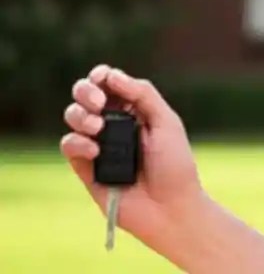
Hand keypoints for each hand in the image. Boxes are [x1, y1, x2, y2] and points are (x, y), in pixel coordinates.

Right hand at [61, 64, 206, 248]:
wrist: (169, 207)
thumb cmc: (174, 165)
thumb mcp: (167, 123)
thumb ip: (143, 95)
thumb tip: (112, 75)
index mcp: (136, 109)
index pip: (110, 83)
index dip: (101, 76)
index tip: (102, 78)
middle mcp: (114, 123)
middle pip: (85, 94)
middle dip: (86, 91)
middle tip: (99, 102)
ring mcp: (98, 144)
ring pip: (73, 116)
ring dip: (81, 115)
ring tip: (99, 128)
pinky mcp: (85, 166)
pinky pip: (69, 144)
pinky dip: (78, 143)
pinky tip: (95, 151)